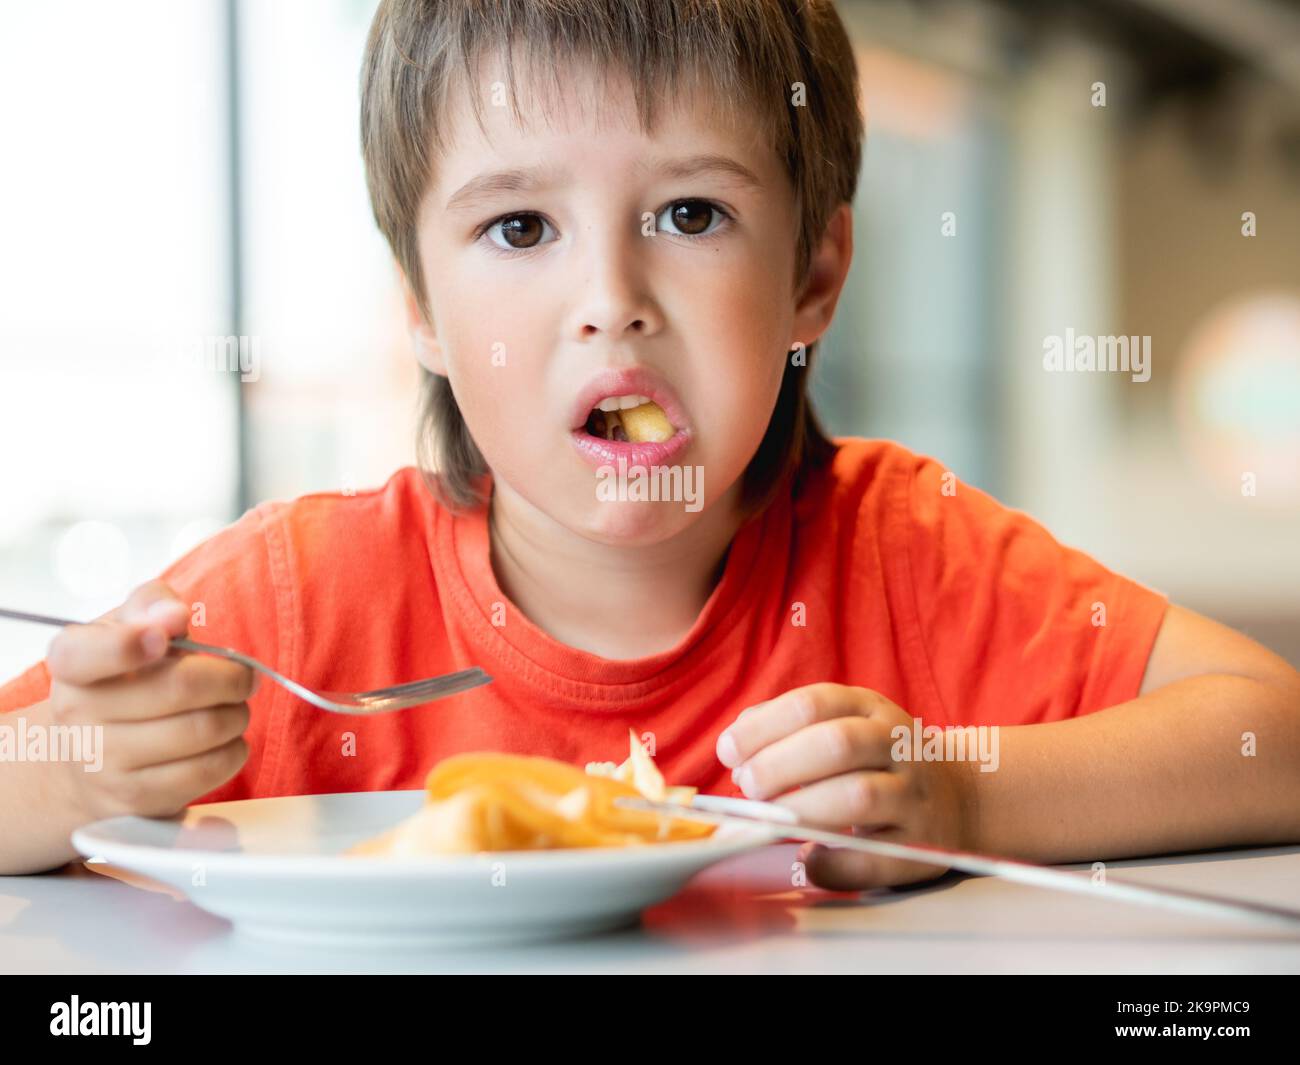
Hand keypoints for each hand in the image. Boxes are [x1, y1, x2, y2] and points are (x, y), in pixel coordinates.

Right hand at [44, 580, 255, 822]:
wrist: (85, 755)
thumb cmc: (121, 678)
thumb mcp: (125, 628)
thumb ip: (151, 605)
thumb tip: (174, 616)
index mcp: (71, 664)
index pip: (89, 653)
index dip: (132, 643)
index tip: (165, 638)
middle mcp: (77, 716)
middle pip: (181, 688)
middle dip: (231, 678)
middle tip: (243, 678)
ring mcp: (103, 764)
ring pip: (203, 730)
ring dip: (237, 714)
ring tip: (233, 708)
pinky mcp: (136, 800)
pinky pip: (209, 771)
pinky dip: (235, 750)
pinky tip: (226, 740)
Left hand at [716, 683, 974, 890]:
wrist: (957, 796)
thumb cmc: (876, 759)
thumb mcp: (843, 723)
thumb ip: (788, 726)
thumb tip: (736, 742)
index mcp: (870, 708)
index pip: (813, 704)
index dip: (763, 727)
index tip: (729, 751)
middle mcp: (897, 744)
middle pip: (836, 744)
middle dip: (778, 765)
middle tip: (748, 786)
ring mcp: (914, 795)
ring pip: (858, 796)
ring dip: (802, 809)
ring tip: (771, 819)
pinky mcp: (922, 846)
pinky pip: (873, 859)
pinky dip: (834, 863)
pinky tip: (809, 857)